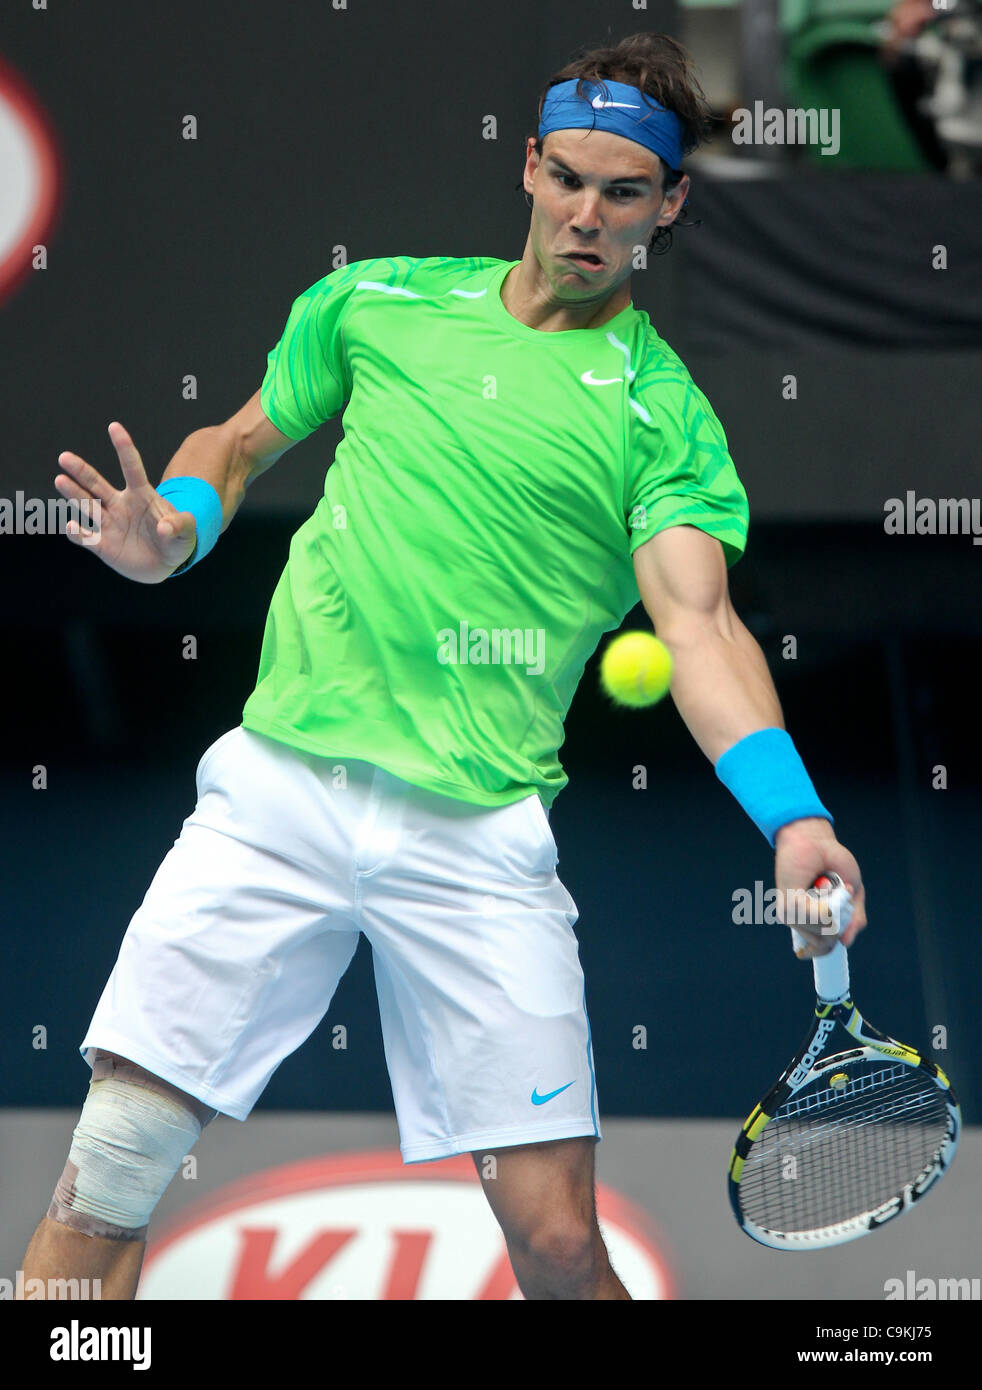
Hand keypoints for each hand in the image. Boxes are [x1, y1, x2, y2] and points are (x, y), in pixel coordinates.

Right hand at [55, 422, 196, 582]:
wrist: (165, 563)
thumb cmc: (176, 541)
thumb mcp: (185, 533)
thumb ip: (180, 526)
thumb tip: (165, 527)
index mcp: (141, 496)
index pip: (132, 468)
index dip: (124, 448)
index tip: (114, 426)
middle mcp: (120, 505)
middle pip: (97, 484)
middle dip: (81, 471)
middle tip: (64, 457)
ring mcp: (110, 524)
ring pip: (87, 506)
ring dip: (73, 493)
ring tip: (60, 479)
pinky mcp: (103, 545)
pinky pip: (86, 538)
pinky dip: (78, 533)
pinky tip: (72, 526)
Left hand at [774, 816, 867, 957]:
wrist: (817, 841)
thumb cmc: (833, 864)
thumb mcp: (853, 895)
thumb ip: (854, 919)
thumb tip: (846, 942)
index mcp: (812, 922)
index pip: (819, 950)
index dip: (830, 947)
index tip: (838, 938)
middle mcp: (799, 920)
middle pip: (825, 944)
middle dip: (840, 922)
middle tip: (840, 895)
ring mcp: (792, 913)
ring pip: (820, 930)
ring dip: (834, 907)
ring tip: (828, 884)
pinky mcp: (788, 901)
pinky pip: (811, 915)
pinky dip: (824, 902)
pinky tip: (824, 885)